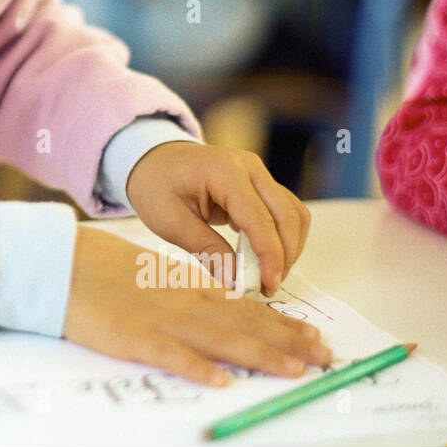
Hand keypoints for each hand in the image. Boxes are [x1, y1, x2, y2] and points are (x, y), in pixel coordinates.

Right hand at [61, 224, 331, 385]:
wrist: (54, 261)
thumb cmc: (94, 268)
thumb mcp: (145, 273)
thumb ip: (176, 290)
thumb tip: (207, 305)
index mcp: (182, 286)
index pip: (242, 306)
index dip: (280, 322)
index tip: (311, 335)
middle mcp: (180, 302)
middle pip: (243, 324)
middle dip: (287, 342)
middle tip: (324, 356)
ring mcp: (157, 319)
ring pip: (219, 339)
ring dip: (259, 355)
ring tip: (293, 371)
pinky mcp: (130, 337)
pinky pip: (169, 355)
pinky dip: (196, 368)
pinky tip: (220, 382)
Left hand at [125, 142, 310, 296]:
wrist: (153, 159)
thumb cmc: (155, 186)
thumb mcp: (170, 222)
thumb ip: (207, 250)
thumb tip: (236, 281)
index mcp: (225, 171)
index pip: (260, 218)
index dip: (270, 255)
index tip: (269, 285)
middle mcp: (250, 167)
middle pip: (287, 215)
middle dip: (285, 255)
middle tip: (269, 286)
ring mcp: (258, 172)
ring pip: (293, 212)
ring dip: (288, 246)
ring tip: (267, 275)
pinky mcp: (259, 183)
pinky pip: (283, 210)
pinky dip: (281, 236)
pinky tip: (263, 257)